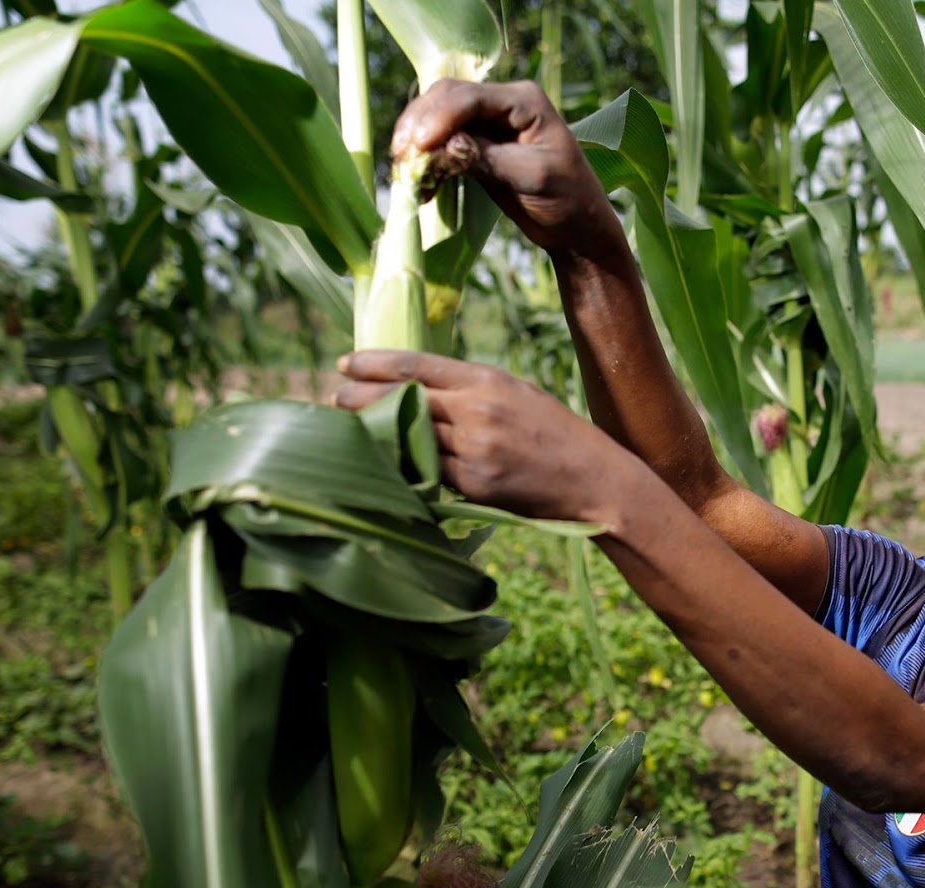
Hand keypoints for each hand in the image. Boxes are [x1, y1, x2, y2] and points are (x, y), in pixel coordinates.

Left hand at [334, 350, 633, 522]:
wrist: (591, 479)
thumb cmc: (553, 433)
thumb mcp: (515, 393)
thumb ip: (469, 388)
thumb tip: (416, 385)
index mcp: (486, 380)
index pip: (415, 365)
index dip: (372, 364)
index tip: (344, 363)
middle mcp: (477, 411)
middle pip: (402, 400)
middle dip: (359, 398)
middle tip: (332, 396)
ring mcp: (474, 451)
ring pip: (409, 439)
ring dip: (376, 434)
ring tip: (352, 430)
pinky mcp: (474, 486)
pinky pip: (427, 473)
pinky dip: (404, 466)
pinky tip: (385, 462)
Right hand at [395, 80, 624, 262]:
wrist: (576, 229)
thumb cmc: (568, 200)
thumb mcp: (532, 178)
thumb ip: (489, 159)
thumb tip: (447, 146)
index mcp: (524, 101)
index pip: (470, 97)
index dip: (440, 117)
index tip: (418, 146)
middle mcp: (502, 104)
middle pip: (446, 100)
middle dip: (420, 126)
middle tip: (401, 159)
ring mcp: (487, 124)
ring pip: (438, 120)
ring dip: (417, 144)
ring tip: (405, 175)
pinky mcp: (476, 148)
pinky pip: (441, 146)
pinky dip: (427, 163)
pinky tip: (420, 187)